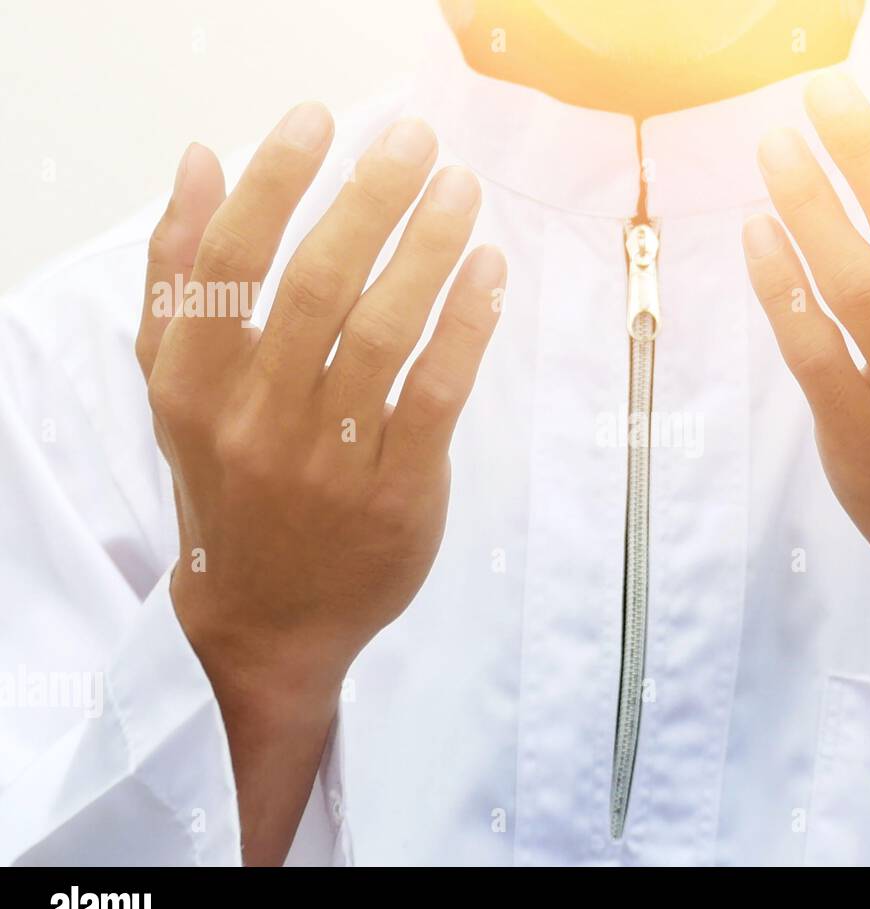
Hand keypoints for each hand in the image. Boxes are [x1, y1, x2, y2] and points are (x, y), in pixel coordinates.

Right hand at [138, 103, 504, 860]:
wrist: (268, 620)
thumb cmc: (229, 489)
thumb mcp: (177, 393)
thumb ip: (177, 280)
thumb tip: (201, 163)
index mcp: (191, 386)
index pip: (227, 263)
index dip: (273, 182)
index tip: (317, 121)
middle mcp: (254, 419)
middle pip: (314, 285)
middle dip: (369, 200)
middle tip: (414, 141)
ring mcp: (328, 459)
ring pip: (381, 332)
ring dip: (427, 249)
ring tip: (460, 190)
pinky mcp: (397, 491)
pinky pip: (437, 392)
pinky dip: (466, 324)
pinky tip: (488, 270)